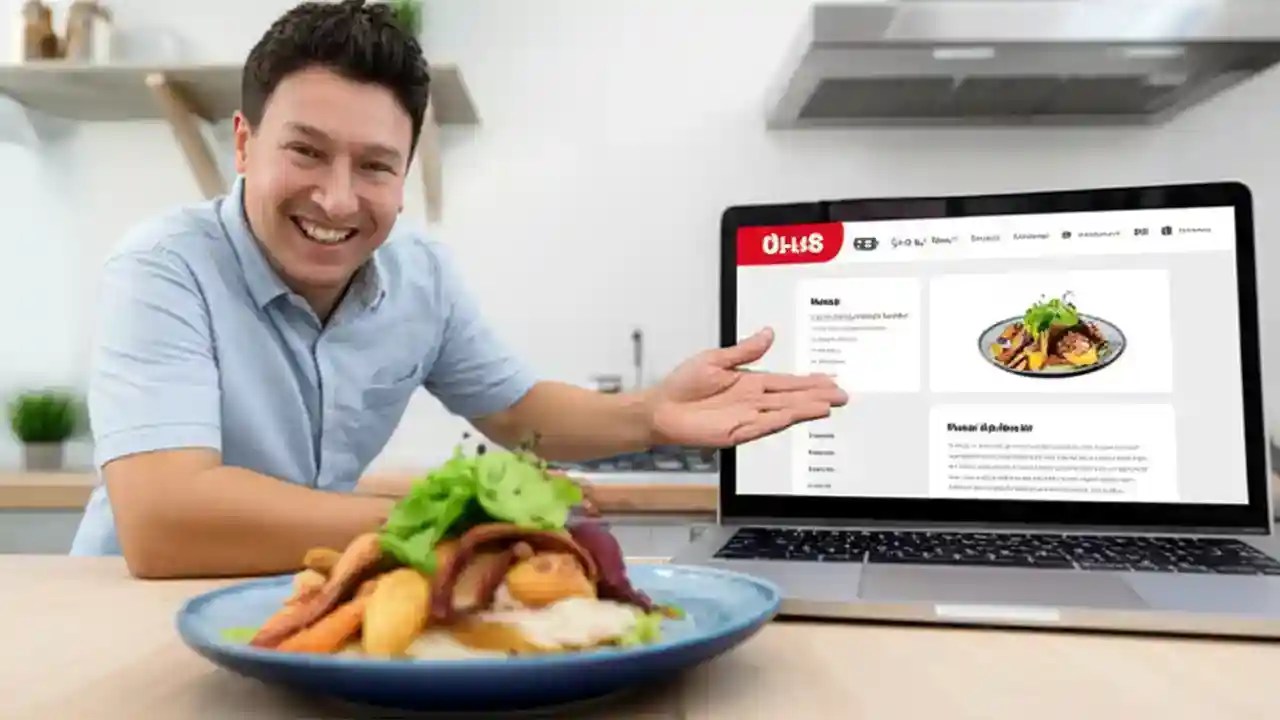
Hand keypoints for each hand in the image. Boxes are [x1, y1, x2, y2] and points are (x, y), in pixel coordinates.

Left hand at [646, 327, 848, 447]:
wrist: (661, 409)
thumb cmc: (682, 386)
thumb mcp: (715, 359)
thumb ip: (744, 350)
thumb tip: (767, 333)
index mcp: (749, 382)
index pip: (786, 382)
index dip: (808, 381)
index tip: (829, 379)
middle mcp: (752, 400)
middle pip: (791, 397)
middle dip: (817, 395)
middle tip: (842, 394)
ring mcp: (746, 417)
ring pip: (783, 411)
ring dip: (805, 409)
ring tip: (828, 405)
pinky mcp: (736, 432)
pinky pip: (763, 425)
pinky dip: (780, 421)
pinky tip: (796, 416)